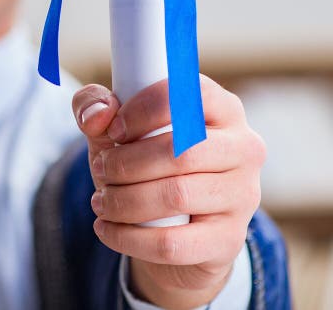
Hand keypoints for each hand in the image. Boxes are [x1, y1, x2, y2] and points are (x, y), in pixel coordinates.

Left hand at [72, 76, 265, 309]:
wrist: (175, 223)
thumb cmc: (145, 159)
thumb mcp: (117, 126)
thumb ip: (95, 104)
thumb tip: (99, 114)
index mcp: (220, 106)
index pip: (187, 95)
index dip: (142, 111)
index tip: (113, 130)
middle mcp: (243, 147)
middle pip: (181, 151)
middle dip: (127, 162)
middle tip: (101, 168)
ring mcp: (242, 195)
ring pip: (176, 196)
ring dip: (125, 200)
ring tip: (101, 201)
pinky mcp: (230, 239)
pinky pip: (175, 243)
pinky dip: (130, 238)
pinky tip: (107, 229)